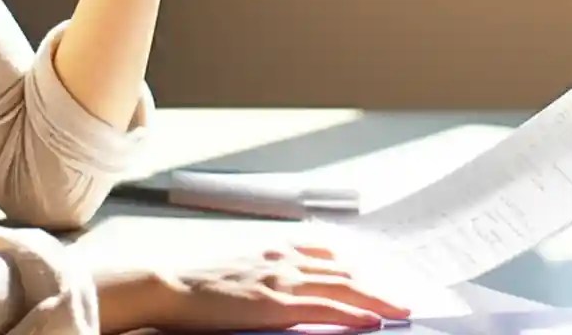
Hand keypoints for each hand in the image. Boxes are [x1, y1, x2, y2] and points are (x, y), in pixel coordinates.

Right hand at [96, 244, 410, 333]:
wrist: (168, 290)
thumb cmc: (196, 289)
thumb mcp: (238, 273)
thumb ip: (267, 275)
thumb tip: (287, 289)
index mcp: (274, 251)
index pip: (328, 256)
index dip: (357, 269)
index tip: (378, 277)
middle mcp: (284, 259)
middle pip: (344, 272)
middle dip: (376, 285)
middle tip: (403, 298)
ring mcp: (281, 280)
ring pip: (342, 288)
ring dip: (376, 299)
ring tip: (401, 310)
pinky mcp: (275, 303)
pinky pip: (324, 308)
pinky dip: (352, 313)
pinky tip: (372, 320)